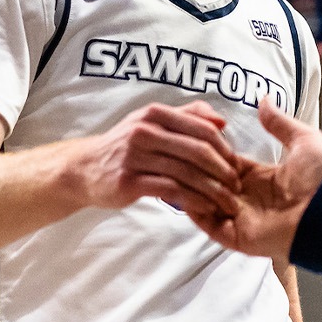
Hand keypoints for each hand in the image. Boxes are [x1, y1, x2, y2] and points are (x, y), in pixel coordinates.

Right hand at [63, 101, 240, 216]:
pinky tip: (205, 208)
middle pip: (197, 151)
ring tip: (226, 202)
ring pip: (186, 173)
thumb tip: (221, 122)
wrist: (84, 168)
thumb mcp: (151, 121)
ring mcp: (135, 156)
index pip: (202, 129)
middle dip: (223, 171)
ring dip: (212, 190)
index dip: (225, 148)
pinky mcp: (129, 181)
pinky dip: (193, 200)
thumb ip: (188, 116)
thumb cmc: (126, 145)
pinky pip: (170, 190)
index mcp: (155, 114)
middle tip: (237, 186)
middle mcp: (145, 131)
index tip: (237, 164)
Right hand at [188, 102, 321, 259]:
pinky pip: (206, 223)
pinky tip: (186, 189)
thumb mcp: (304, 140)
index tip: (198, 136)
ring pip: (202, 200)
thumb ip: (279, 123)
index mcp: (261, 177)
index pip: (224, 163)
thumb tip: (264, 99)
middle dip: (196, 167)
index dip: (210, 150)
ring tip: (183, 168)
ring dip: (192, 184)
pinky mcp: (236, 236)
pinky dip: (193, 208)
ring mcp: (241, 218)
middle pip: (209, 181)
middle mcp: (248, 198)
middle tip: (185, 152)